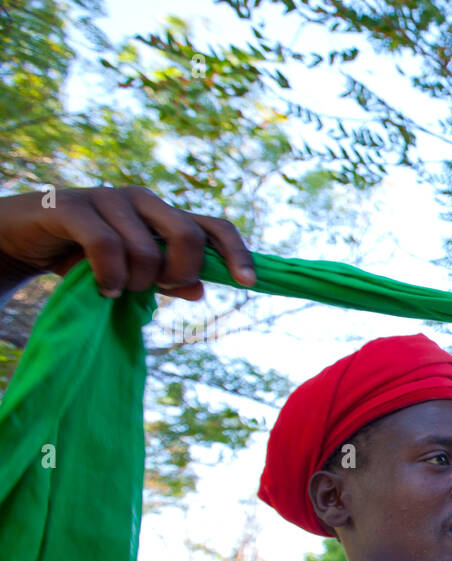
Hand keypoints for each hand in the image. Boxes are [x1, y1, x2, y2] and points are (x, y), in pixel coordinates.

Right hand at [0, 185, 255, 300]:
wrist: (20, 238)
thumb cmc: (82, 256)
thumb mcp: (131, 273)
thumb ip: (166, 281)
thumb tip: (202, 291)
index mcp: (164, 215)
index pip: (214, 227)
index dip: (237, 253)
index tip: (249, 284)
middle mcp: (143, 200)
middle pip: (189, 237)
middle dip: (178, 273)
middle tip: (153, 287)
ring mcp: (108, 198)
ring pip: (147, 251)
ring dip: (134, 283)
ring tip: (115, 289)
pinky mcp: (72, 206)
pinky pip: (107, 246)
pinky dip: (109, 276)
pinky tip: (102, 288)